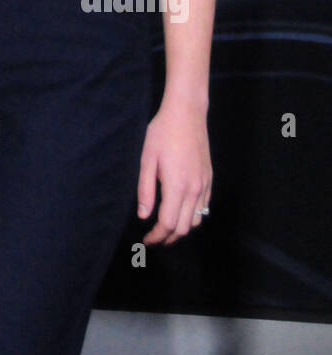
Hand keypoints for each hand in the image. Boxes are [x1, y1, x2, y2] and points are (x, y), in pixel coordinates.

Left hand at [136, 99, 211, 244]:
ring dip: (181, 229)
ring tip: (166, 228)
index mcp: (177, 186)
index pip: (168, 224)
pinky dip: (192, 217)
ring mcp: (204, 185)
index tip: (146, 240)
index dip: (156, 236)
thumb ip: (145, 190)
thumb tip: (143, 216)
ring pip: (196, 220)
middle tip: (153, 238)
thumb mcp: (147, 159)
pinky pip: (204, 207)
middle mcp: (194, 190)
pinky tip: (181, 212)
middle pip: (184, 228)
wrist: (187, 114)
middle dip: (168, 237)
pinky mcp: (209, 179)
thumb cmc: (163, 133)